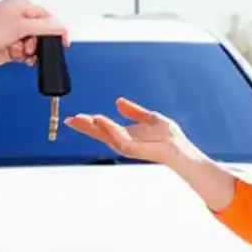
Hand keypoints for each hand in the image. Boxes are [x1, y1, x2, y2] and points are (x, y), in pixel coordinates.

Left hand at [0, 0, 68, 71]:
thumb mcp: (21, 26)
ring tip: (24, 53)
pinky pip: (27, 52)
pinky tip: (25, 59)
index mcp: (19, 5)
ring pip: (35, 43)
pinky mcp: (11, 47)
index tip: (64, 40)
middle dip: (40, 41)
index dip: (55, 28)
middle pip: (41, 30)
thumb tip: (61, 26)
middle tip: (35, 47)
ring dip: (33, 50)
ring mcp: (14, 33)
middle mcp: (17, 17)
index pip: (45, 16)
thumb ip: (44, 27)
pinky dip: (28, 57)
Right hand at [65, 98, 200, 167]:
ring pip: (106, 136)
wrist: (181, 149)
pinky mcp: (135, 150)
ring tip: (84, 119)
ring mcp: (128, 147)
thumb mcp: (150, 118)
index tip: (75, 117)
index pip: (103, 128)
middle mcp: (124, 141)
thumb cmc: (169, 137)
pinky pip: (118, 139)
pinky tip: (101, 121)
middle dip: (85, 127)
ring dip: (95, 127)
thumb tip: (118, 102)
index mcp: (126, 134)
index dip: (89, 123)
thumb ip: (134, 111)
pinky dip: (109, 130)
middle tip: (71, 120)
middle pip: (100, 133)